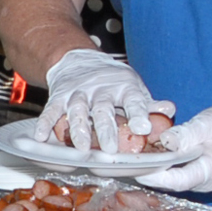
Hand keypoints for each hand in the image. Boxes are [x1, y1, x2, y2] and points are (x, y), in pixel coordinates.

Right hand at [37, 49, 171, 154]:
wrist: (78, 60)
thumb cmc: (112, 81)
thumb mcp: (134, 88)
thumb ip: (149, 104)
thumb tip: (169, 111)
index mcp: (124, 88)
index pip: (134, 101)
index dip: (139, 114)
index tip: (143, 128)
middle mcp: (100, 90)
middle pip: (103, 110)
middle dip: (106, 130)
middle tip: (111, 150)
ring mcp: (78, 94)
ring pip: (77, 112)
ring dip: (78, 130)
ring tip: (82, 149)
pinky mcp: (58, 98)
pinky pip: (50, 111)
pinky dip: (45, 124)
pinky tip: (41, 138)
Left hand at [139, 101, 211, 193]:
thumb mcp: (209, 124)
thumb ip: (187, 134)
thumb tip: (166, 142)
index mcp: (210, 172)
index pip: (177, 181)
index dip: (155, 177)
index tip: (136, 170)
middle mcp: (205, 182)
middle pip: (172, 183)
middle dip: (150, 174)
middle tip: (128, 164)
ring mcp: (203, 181)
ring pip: (174, 180)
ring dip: (156, 171)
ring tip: (135, 160)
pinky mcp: (199, 175)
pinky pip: (179, 175)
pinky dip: (165, 167)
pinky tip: (152, 157)